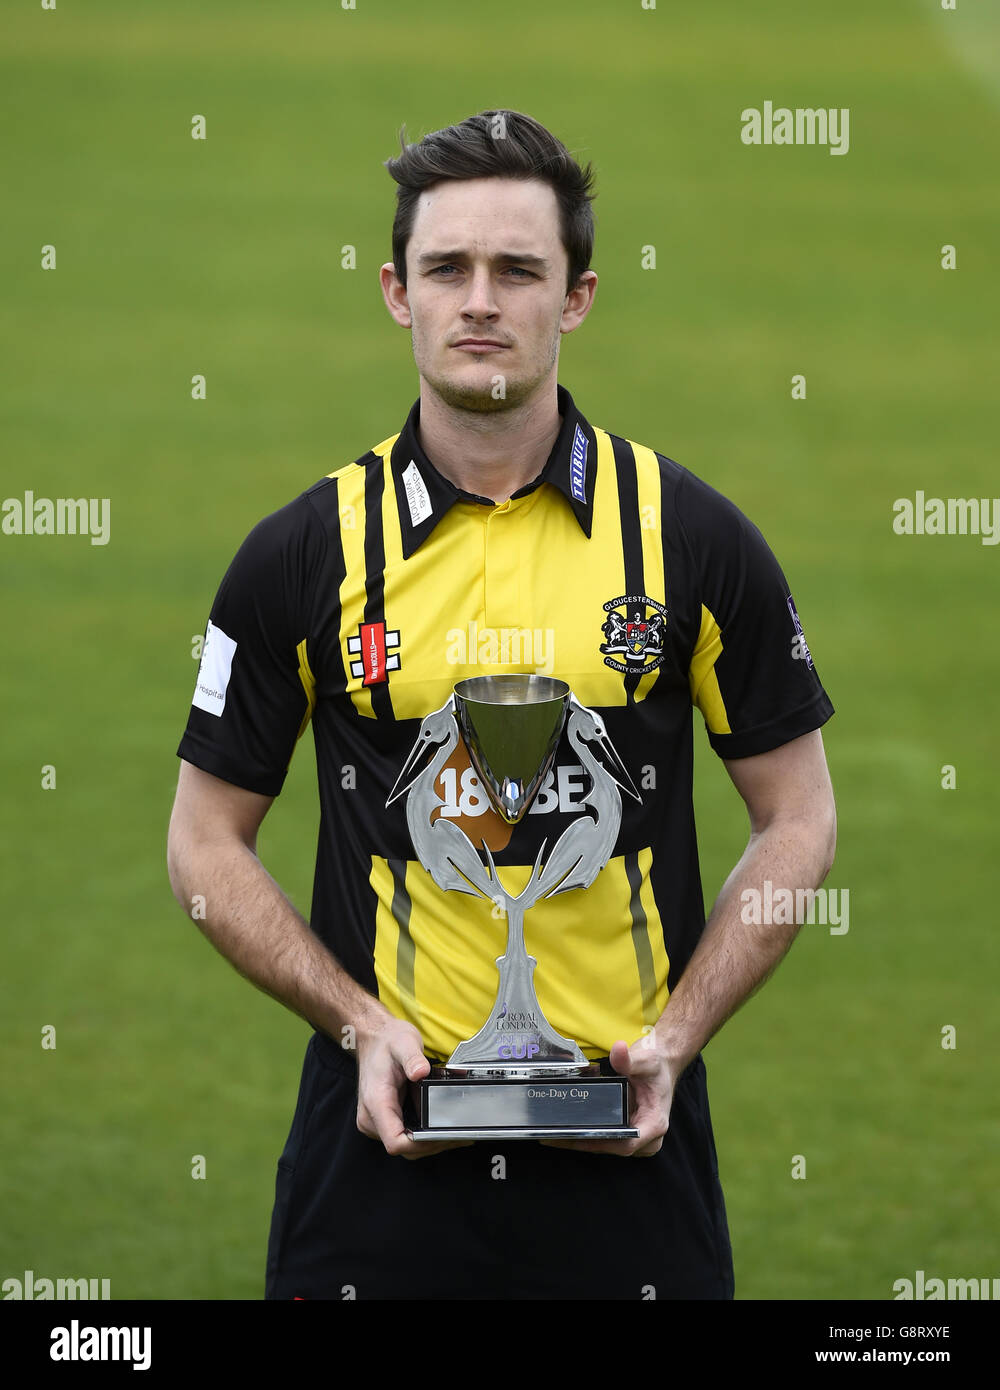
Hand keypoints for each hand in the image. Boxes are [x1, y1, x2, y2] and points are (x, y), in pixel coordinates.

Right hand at [355, 1015, 472, 1159]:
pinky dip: (423, 1135)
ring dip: (430, 1142)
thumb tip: (421, 1072)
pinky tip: (439, 1128)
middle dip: (432, 1144)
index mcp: (376, 1102)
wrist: (374, 1038)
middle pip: (404, 1148)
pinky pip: (405, 1136)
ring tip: (453, 1134)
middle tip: (458, 1135)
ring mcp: (377, 1120)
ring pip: (405, 1146)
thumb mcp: (403, 1043)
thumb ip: (412, 1058)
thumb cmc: (386, 1042)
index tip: (441, 1136)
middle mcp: (372, 1117)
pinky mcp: (385, 1118)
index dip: (421, 1144)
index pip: (395, 1141)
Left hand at [539, 1034, 676, 1156]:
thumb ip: (628, 1059)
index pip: (626, 1143)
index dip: (600, 1143)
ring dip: (585, 1141)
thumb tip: (618, 1050)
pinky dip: (592, 1135)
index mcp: (654, 1123)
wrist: (663, 1065)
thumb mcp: (645, 1061)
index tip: (578, 1138)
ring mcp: (639, 1137)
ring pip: (610, 1145)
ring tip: (557, 1136)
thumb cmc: (657, 1066)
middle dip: (585, 1143)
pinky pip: (610, 1138)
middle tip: (556, 1137)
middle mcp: (649, 1136)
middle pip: (614, 1147)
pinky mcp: (630, 1132)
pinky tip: (571, 1129)